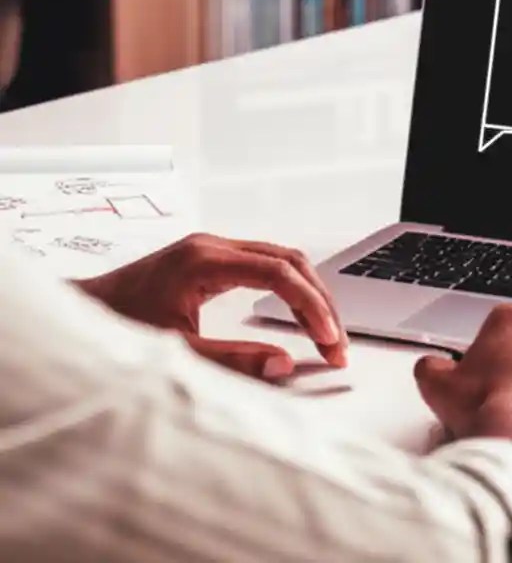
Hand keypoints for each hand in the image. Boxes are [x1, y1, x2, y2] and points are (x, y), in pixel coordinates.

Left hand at [75, 233, 346, 380]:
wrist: (76, 313)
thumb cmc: (114, 329)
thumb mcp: (175, 352)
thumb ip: (232, 359)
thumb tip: (284, 364)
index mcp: (203, 259)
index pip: (278, 272)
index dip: (311, 307)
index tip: (328, 341)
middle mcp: (212, 245)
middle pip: (291, 261)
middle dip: (320, 302)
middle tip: (336, 345)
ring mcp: (213, 249)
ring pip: (284, 261)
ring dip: (310, 296)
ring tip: (326, 337)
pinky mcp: (212, 261)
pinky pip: (268, 266)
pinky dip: (291, 292)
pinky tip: (300, 319)